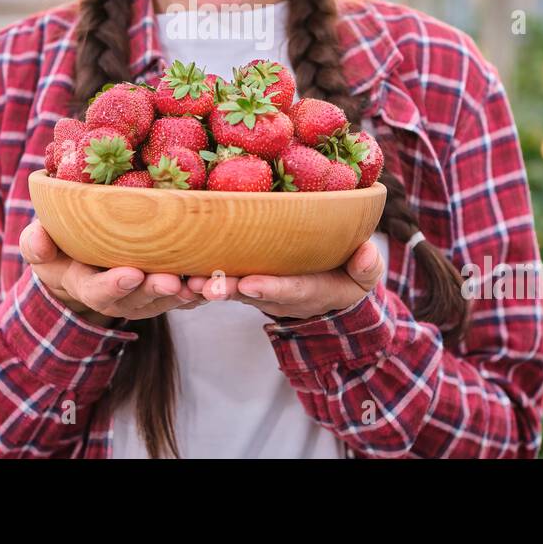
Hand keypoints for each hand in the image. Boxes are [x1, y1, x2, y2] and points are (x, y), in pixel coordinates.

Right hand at [19, 220, 203, 326]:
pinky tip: (221, 276)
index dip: (114, 285)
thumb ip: (37, 243)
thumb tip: (38, 242)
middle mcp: (121, 296)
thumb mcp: (41, 245)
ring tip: (203, 283)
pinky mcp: (171, 286)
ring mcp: (148, 294)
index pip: (98, 290)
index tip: (130, 274)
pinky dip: (206, 287)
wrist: (86, 259)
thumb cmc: (61, 246)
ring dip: (187, 292)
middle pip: (140, 299)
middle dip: (156, 290)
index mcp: (86, 284)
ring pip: (169, 298)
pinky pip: (191, 291)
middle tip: (173, 281)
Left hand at [183, 240, 385, 320]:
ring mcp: (255, 285)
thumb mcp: (364, 274)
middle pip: (248, 291)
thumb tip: (368, 251)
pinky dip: (197, 271)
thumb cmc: (347, 274)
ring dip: (206, 283)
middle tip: (207, 284)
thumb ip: (366, 266)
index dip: (270, 287)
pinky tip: (174, 262)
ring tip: (183, 279)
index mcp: (306, 289)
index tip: (251, 283)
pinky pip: (218, 273)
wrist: (327, 285)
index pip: (287, 290)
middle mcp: (275, 292)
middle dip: (228, 288)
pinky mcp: (241, 274)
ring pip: (228, 284)